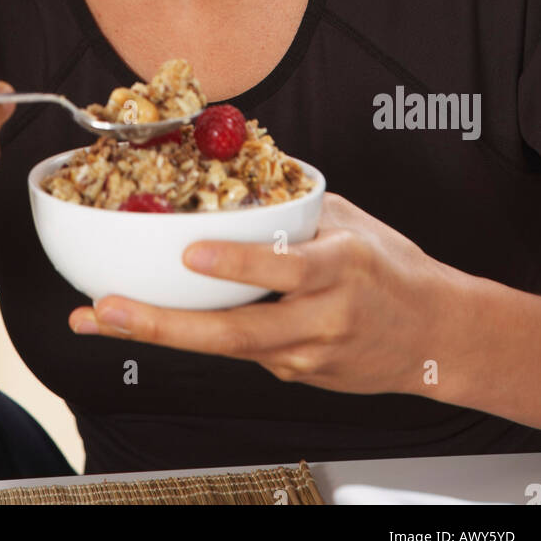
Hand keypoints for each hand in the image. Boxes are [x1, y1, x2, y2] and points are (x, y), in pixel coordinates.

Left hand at [69, 192, 459, 396]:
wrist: (438, 338)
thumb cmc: (391, 269)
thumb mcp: (348, 222)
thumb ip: (291, 205)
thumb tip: (232, 164)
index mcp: (340, 268)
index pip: (286, 268)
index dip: (239, 265)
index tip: (191, 252)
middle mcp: (322, 319)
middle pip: (237, 331)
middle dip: (162, 324)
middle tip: (106, 309)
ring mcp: (307, 356)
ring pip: (226, 349)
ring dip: (160, 333)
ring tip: (102, 318)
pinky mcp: (298, 376)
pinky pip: (242, 353)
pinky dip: (198, 334)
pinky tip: (156, 318)